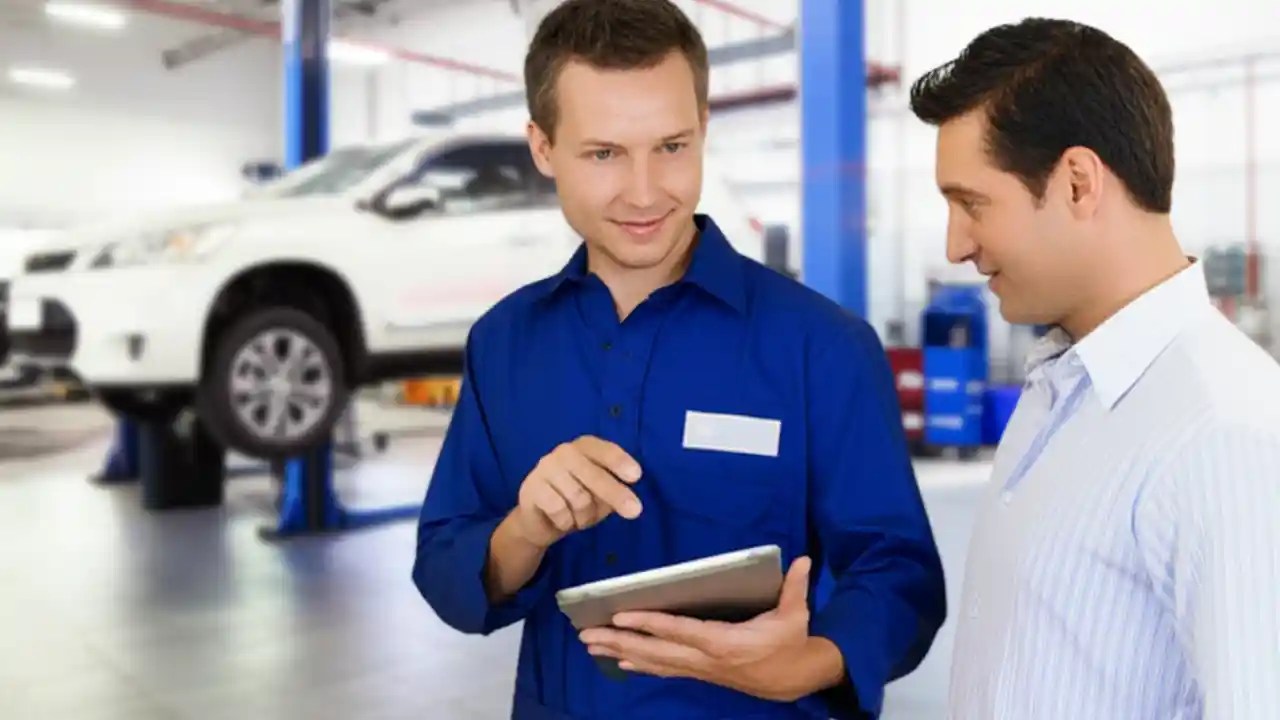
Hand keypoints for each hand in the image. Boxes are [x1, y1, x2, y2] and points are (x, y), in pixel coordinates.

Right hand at [511, 436, 643, 549]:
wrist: (539, 522)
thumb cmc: (575, 502)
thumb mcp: (600, 496)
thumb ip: (612, 491)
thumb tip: (627, 498)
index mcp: (585, 447)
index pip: (604, 450)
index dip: (619, 462)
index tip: (636, 476)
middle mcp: (565, 452)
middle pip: (594, 474)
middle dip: (615, 494)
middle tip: (635, 511)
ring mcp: (545, 468)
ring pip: (578, 497)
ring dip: (585, 516)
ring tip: (579, 518)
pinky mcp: (531, 488)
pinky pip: (559, 510)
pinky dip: (566, 522)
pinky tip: (561, 520)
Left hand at [581, 557, 828, 701]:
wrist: (794, 679)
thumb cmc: (790, 642)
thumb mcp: (796, 615)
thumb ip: (796, 587)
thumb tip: (802, 559)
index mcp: (726, 642)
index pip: (681, 631)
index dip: (650, 624)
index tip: (622, 617)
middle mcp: (706, 659)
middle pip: (656, 652)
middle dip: (620, 643)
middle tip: (588, 634)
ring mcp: (700, 669)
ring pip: (654, 663)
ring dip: (621, 654)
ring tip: (592, 645)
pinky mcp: (699, 672)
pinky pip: (664, 669)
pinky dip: (640, 665)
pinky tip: (620, 662)